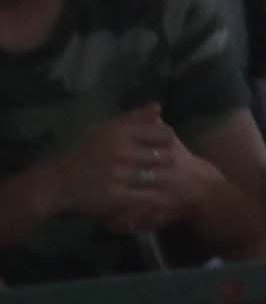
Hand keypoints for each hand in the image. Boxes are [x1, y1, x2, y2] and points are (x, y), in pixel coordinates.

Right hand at [8, 106, 187, 234]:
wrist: (58, 181)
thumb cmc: (85, 152)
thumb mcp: (104, 130)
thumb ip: (133, 119)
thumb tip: (159, 106)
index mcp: (119, 132)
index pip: (163, 133)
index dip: (169, 142)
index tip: (163, 147)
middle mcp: (120, 151)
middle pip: (165, 156)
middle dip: (169, 163)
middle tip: (168, 169)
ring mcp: (118, 174)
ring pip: (159, 177)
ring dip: (165, 181)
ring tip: (166, 183)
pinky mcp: (116, 196)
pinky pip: (149, 197)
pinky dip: (157, 198)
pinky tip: (158, 197)